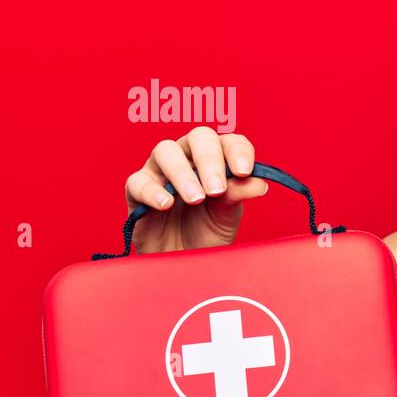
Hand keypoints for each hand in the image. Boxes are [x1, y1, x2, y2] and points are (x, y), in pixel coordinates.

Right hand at [123, 126, 268, 252]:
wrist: (183, 259)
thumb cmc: (207, 231)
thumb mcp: (228, 215)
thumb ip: (239, 195)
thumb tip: (259, 182)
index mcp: (217, 159)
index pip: (230, 141)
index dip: (237, 151)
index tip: (244, 172)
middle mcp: (189, 157)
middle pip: (198, 138)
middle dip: (210, 161)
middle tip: (217, 190)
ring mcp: (161, 170)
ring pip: (166, 151)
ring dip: (183, 173)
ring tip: (196, 199)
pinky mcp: (137, 189)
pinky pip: (138, 181)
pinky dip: (153, 191)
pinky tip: (167, 204)